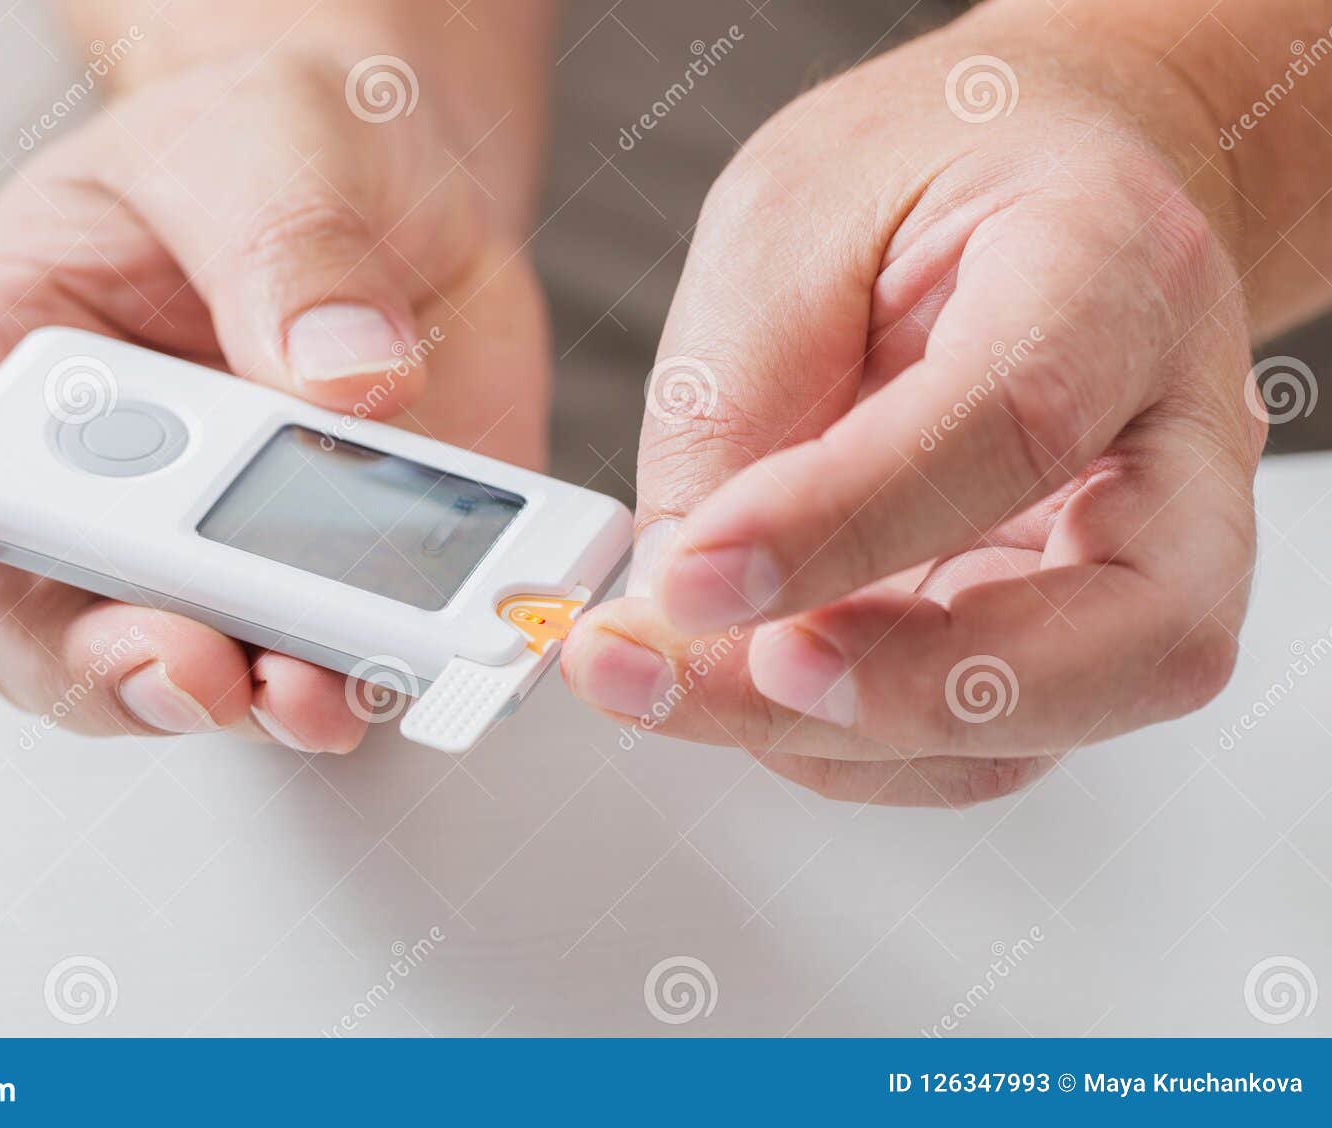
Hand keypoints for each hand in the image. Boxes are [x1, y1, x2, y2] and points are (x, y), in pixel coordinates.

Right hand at [0, 21, 549, 751]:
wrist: (409, 192)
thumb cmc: (286, 151)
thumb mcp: (273, 141)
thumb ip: (289, 244)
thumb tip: (345, 377)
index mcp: (13, 342)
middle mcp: (98, 477)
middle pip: (37, 615)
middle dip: (99, 662)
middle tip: (178, 654)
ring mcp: (220, 547)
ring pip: (187, 668)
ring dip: (239, 697)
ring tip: (305, 682)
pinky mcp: (337, 578)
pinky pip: (333, 663)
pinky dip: (366, 682)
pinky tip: (403, 657)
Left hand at [562, 12, 1262, 804]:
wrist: (1029, 180)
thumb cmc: (922, 172)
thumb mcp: (786, 220)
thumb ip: (736, 401)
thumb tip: (684, 596)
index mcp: (1116, 269)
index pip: (1013, 426)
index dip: (844, 521)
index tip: (691, 572)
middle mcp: (1171, 437)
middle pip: (1125, 638)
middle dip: (898, 693)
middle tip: (711, 666)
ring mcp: (1139, 553)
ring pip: (1044, 726)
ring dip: (837, 739)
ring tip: (669, 675)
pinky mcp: (1066, 629)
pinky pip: (974, 740)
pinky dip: (839, 741)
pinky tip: (729, 675)